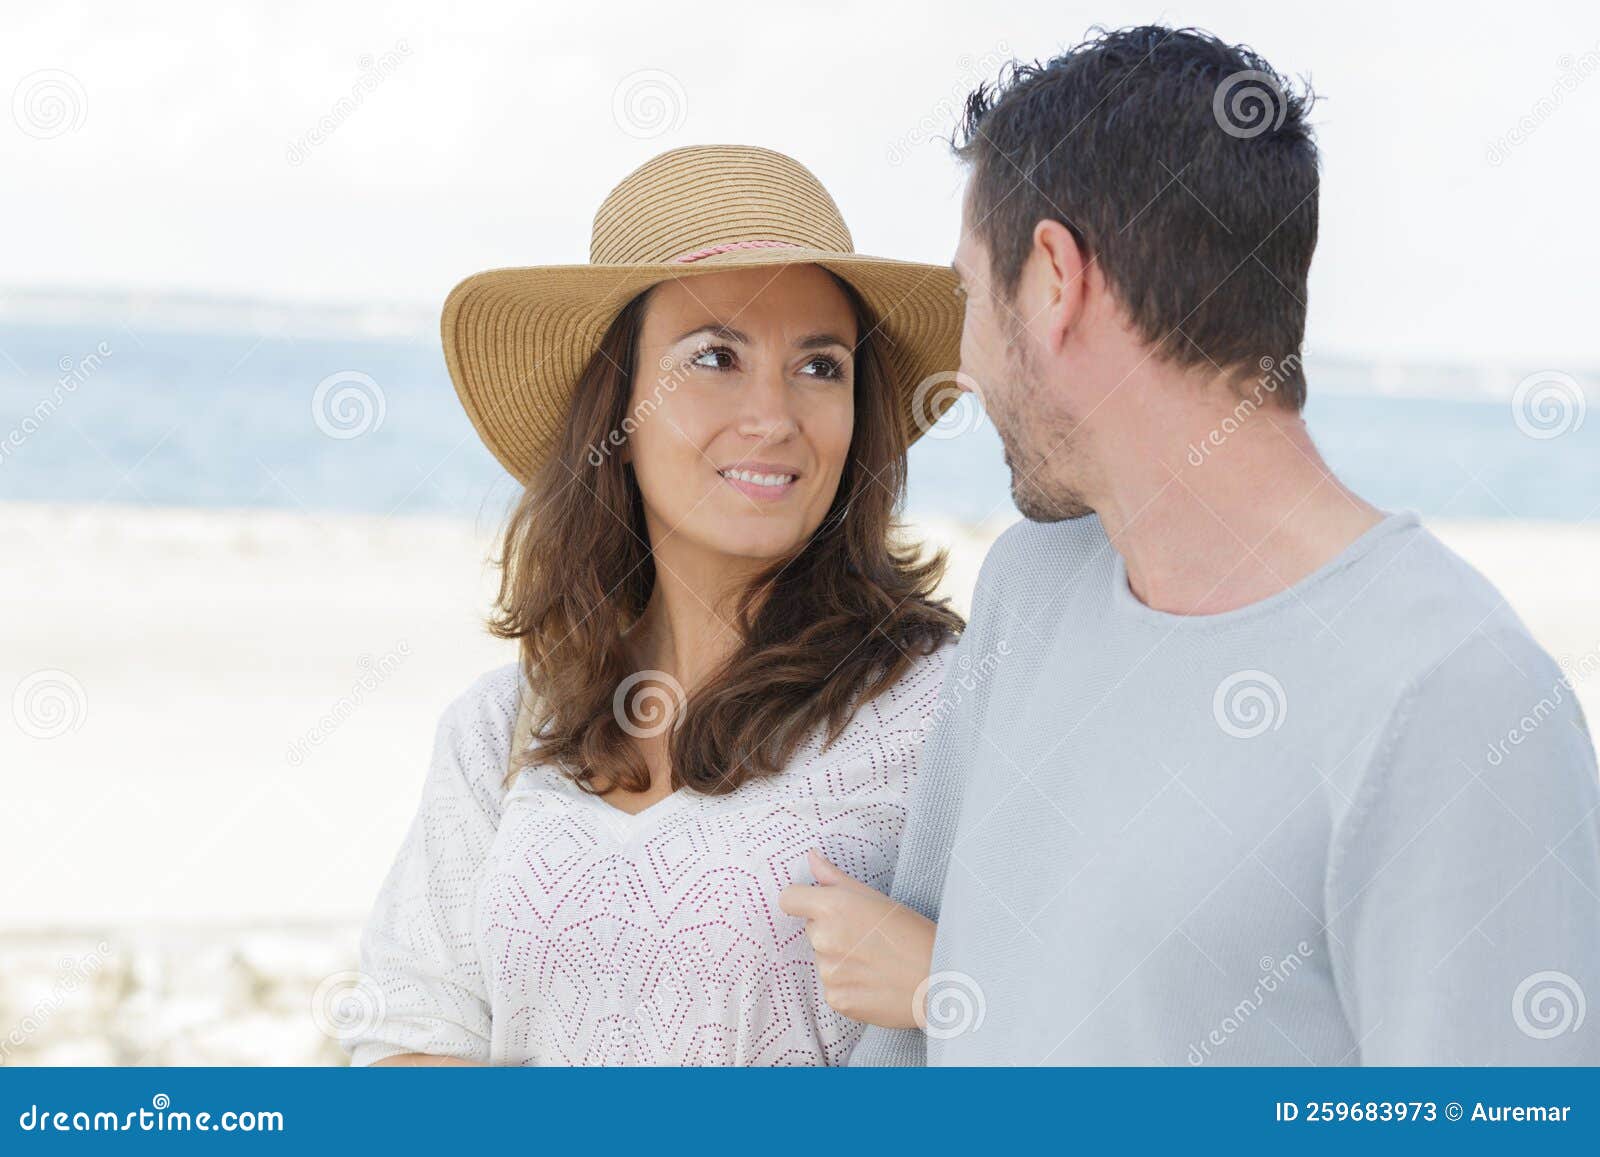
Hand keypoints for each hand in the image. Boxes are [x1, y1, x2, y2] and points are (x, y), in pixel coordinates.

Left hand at [778, 849, 935, 1028]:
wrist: (940, 981)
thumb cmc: (914, 934)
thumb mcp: (877, 898)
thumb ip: (836, 878)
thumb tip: (811, 857)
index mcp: (833, 907)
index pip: (788, 899)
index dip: (803, 900)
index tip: (820, 906)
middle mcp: (825, 939)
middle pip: (810, 929)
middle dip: (830, 930)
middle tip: (866, 937)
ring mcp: (829, 972)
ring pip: (822, 959)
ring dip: (839, 959)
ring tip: (874, 961)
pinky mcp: (837, 1000)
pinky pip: (832, 987)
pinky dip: (848, 985)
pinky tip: (874, 982)